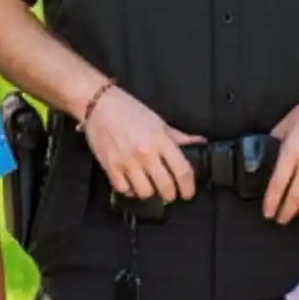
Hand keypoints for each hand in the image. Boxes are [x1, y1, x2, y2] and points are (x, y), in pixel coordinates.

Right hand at [82, 86, 204, 202]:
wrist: (99, 104)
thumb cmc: (130, 110)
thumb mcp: (158, 121)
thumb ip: (178, 136)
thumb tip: (199, 143)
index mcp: (161, 140)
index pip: (182, 170)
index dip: (188, 187)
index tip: (188, 192)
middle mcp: (145, 152)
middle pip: (165, 186)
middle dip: (171, 195)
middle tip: (170, 193)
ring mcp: (127, 161)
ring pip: (145, 192)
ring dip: (150, 193)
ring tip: (150, 186)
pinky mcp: (110, 167)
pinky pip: (124, 189)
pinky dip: (130, 190)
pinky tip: (132, 183)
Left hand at [262, 80, 298, 224]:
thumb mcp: (284, 124)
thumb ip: (274, 143)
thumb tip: (263, 156)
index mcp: (293, 152)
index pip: (278, 185)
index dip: (271, 202)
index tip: (266, 212)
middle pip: (295, 198)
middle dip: (285, 213)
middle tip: (278, 219)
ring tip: (293, 214)